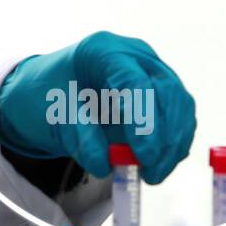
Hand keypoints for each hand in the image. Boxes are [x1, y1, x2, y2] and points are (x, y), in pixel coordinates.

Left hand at [0, 31, 196, 183]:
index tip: (145, 156)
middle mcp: (135, 55)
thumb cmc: (48, 95)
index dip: (145, 121)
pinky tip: (161, 163)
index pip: (137, 83)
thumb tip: (105, 164)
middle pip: (167, 92)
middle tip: (152, 173)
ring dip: (173, 143)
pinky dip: (174, 142)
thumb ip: (81, 137)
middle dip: (165, 138)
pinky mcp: (160, 90)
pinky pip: (179, 115)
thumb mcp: (54, 115)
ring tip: (154, 174)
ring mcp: (151, 70)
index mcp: (104, 51)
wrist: (46, 90)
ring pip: (180, 104)